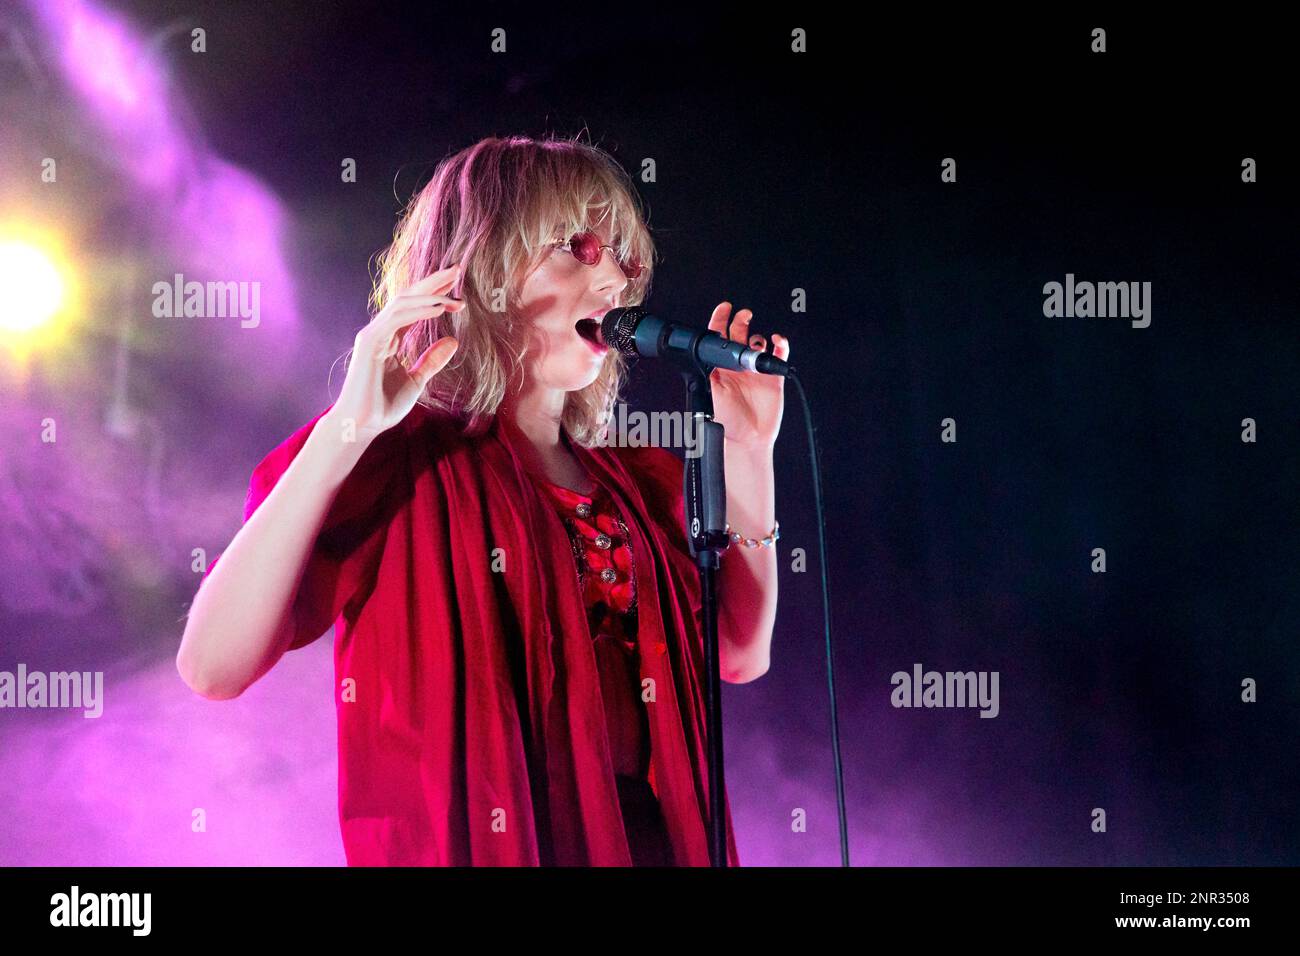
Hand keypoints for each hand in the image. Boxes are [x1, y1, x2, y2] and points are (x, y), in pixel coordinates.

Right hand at [329, 264, 463, 442]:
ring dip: (430, 295)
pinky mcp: (370, 341)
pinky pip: (398, 318)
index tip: (457, 287)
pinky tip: (439, 307)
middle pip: (408, 297)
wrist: (363, 424)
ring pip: (403, 302)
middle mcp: (380, 330)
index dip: (434, 294)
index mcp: (390, 337)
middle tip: (458, 269)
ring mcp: (373, 334)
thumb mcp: (416, 380)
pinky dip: (420, 310)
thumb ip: (431, 360)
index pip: (414, 307)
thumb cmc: (384, 405)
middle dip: (432, 282)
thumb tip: (454, 341)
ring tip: (454, 292)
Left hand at [706, 301, 788, 449]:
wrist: (748, 439)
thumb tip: (705, 354)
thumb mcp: (711, 395)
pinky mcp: (772, 376)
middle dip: (740, 320)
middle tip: (743, 315)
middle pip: (739, 334)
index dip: (720, 320)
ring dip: (758, 335)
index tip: (724, 308)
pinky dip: (780, 344)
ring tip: (756, 341)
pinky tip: (776, 341)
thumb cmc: (727, 421)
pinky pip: (778, 354)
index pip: (718, 337)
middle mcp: (737, 366)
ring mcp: (755, 370)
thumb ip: (709, 373)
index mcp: (720, 367)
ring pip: (758, 342)